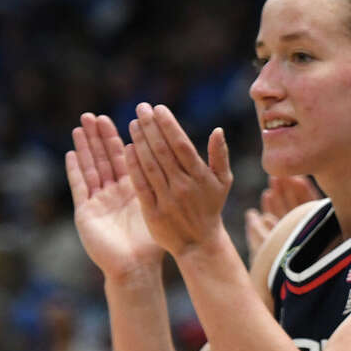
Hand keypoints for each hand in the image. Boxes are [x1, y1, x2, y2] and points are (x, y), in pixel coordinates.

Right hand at [66, 112, 163, 278]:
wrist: (136, 267)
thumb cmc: (154, 241)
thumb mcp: (166, 209)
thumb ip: (175, 186)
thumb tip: (191, 165)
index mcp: (136, 189)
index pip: (131, 158)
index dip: (130, 139)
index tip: (130, 118)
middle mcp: (115, 192)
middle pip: (106, 158)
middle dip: (101, 137)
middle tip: (96, 115)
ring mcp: (99, 200)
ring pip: (92, 167)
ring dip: (86, 147)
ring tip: (82, 126)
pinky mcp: (86, 211)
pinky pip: (80, 187)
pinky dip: (76, 170)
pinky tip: (72, 154)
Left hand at [125, 102, 233, 257]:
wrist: (199, 243)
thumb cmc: (210, 207)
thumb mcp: (223, 182)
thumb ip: (220, 155)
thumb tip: (217, 130)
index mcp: (200, 177)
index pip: (181, 145)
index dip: (168, 125)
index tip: (158, 108)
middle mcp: (183, 186)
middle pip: (163, 151)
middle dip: (151, 127)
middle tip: (141, 108)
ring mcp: (167, 199)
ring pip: (150, 165)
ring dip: (140, 142)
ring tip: (133, 123)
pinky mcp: (153, 212)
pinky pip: (141, 185)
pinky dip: (134, 167)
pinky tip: (127, 149)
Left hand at [244, 175, 320, 259]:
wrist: (306, 271)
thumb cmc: (280, 265)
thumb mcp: (263, 249)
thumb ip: (257, 232)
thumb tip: (252, 214)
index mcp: (284, 242)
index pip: (277, 220)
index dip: (272, 205)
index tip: (267, 193)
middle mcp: (299, 235)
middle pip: (289, 211)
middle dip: (282, 193)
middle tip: (274, 178)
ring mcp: (314, 228)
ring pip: (302, 206)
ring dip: (293, 189)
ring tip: (286, 176)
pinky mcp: (328, 223)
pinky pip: (315, 206)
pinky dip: (308, 192)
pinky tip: (301, 179)